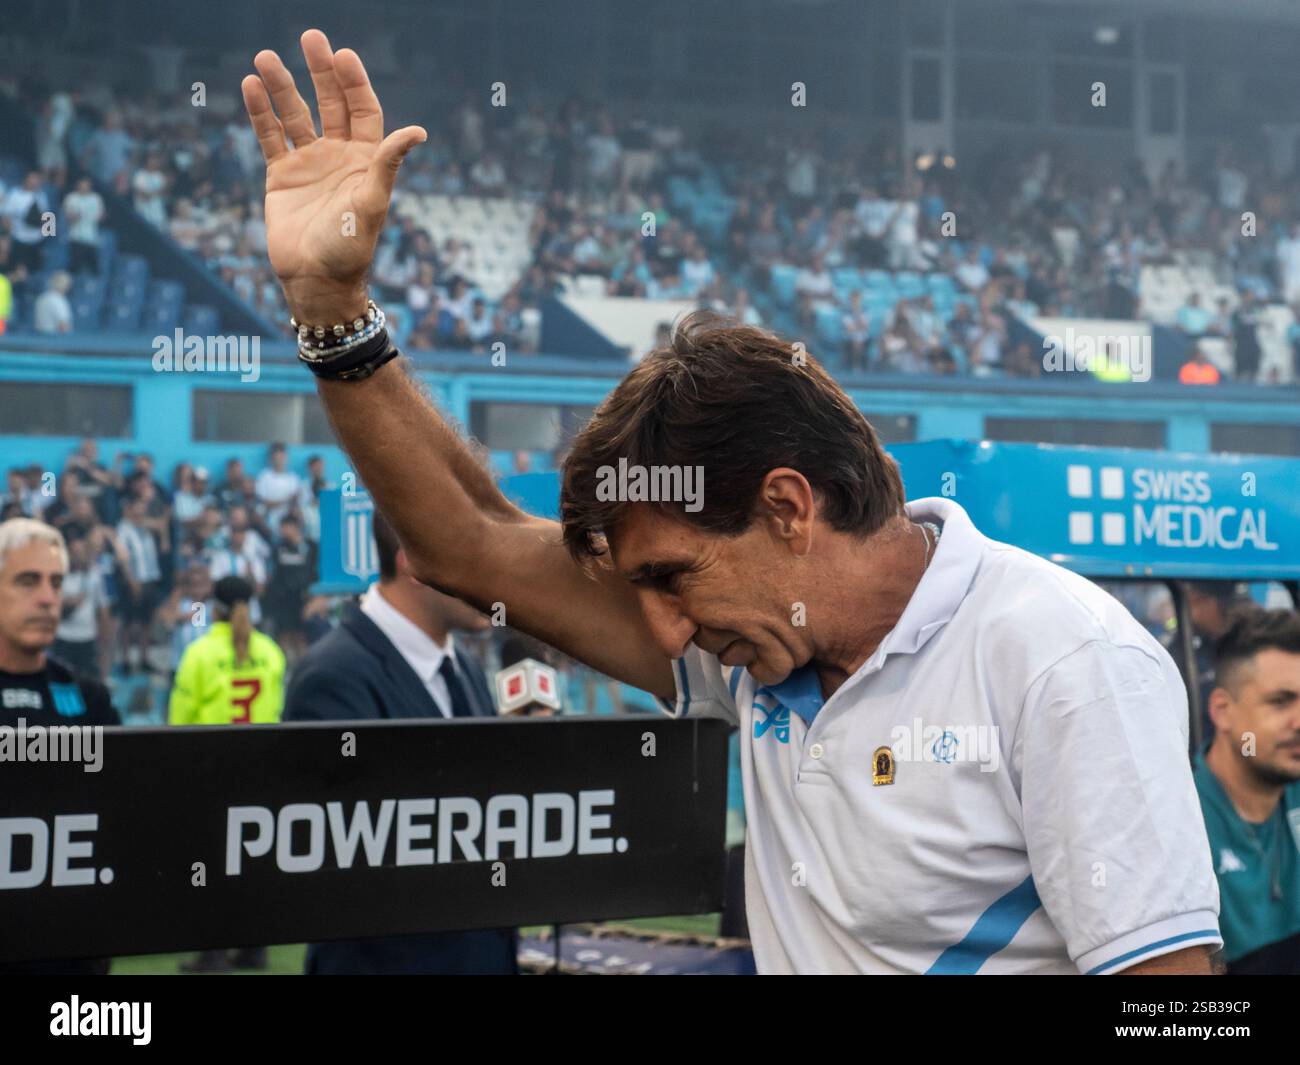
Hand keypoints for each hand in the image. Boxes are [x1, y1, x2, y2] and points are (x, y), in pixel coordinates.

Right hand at [241, 29, 426, 324]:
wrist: (316, 280)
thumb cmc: (350, 248)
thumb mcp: (372, 204)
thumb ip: (388, 165)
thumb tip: (418, 132)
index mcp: (367, 160)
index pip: (363, 110)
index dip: (354, 83)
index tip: (342, 55)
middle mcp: (339, 155)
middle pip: (330, 103)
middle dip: (321, 71)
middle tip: (311, 37)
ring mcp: (309, 163)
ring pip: (295, 114)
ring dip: (282, 85)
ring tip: (266, 56)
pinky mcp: (282, 175)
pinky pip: (270, 135)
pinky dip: (261, 111)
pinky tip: (251, 85)